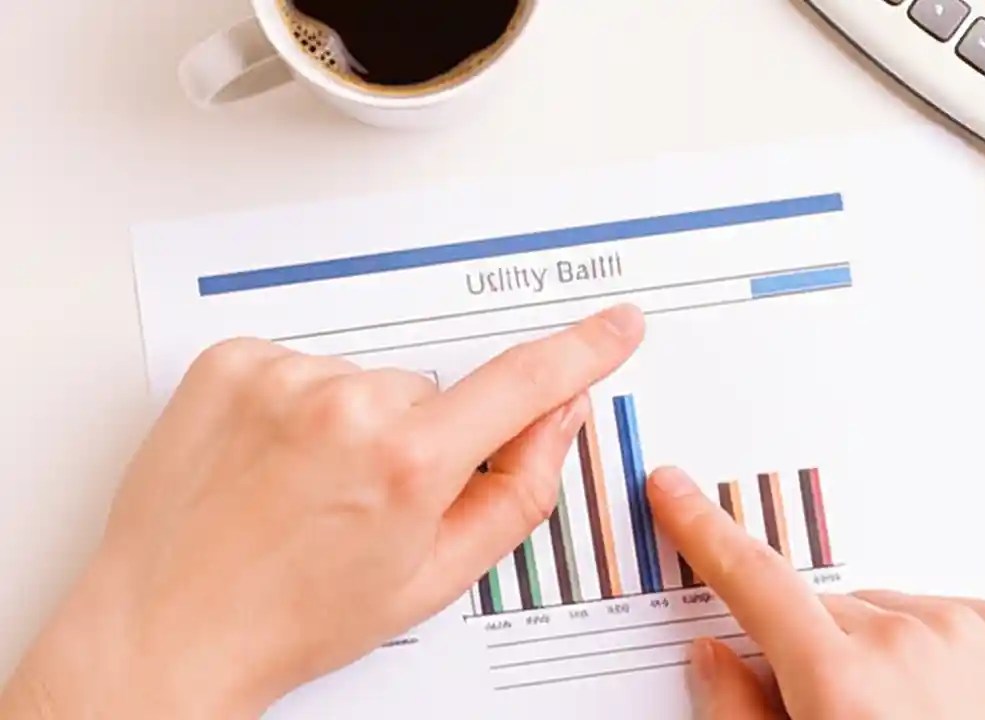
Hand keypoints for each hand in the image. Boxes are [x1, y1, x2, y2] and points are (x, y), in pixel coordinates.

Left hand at [0, 305, 643, 719]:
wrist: (169, 627)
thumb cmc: (291, 618)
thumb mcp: (432, 576)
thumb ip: (517, 490)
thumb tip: (554, 420)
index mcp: (407, 463)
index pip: (524, 383)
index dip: (582, 351)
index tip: (614, 326)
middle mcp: (346, 406)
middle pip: (431, 391)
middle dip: (419, 435)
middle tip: (365, 498)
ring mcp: (281, 378)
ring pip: (364, 378)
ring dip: (351, 421)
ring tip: (305, 484)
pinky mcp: (232, 361)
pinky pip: (303, 364)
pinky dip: (298, 404)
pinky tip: (272, 459)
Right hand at [646, 467, 984, 719]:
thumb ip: (740, 717)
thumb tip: (712, 656)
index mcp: (842, 685)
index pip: (752, 584)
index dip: (705, 533)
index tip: (674, 491)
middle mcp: (905, 642)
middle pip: (822, 616)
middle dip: (815, 652)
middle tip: (836, 716)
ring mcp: (966, 630)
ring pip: (884, 615)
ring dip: (880, 654)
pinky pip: (943, 618)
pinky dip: (934, 651)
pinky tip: (948, 707)